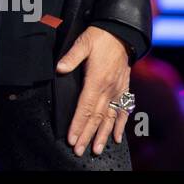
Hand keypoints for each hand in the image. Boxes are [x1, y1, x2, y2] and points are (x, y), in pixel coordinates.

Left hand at [56, 25, 130, 155]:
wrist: (122, 33)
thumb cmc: (100, 38)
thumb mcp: (83, 43)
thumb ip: (71, 57)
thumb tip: (59, 68)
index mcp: (97, 80)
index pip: (85, 108)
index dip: (78, 124)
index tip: (71, 138)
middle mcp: (109, 89)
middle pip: (96, 117)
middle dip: (86, 135)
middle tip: (79, 150)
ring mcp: (118, 91)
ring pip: (110, 118)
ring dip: (103, 135)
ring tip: (96, 149)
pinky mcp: (124, 89)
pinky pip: (124, 111)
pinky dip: (121, 125)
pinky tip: (118, 137)